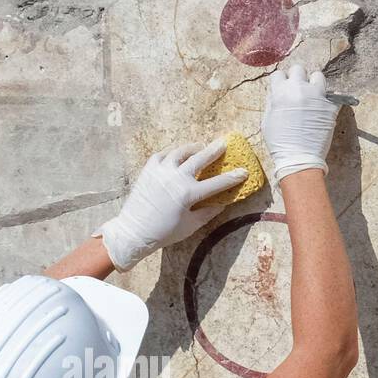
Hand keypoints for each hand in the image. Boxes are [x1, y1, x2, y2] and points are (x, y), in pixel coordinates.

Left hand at [98, 140, 246, 271]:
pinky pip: (163, 155)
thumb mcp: (190, 226)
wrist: (134, 231)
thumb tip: (221, 204)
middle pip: (200, 158)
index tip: (243, 171)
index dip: (232, 177)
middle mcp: (176, 178)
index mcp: (189, 194)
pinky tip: (176, 156)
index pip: (217, 183)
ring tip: (199, 147)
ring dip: (192, 148)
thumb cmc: (164, 233)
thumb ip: (207, 213)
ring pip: (180, 152)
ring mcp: (161, 171)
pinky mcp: (149, 169)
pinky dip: (172, 153)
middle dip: (214, 150)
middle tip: (223, 144)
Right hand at [261, 65, 338, 183]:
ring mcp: (316, 96)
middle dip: (297, 78)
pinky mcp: (330, 105)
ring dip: (314, 84)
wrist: (299, 158)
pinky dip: (327, 100)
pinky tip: (322, 109)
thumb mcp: (267, 121)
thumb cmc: (280, 143)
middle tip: (298, 90)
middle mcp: (299, 89)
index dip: (280, 81)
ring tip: (312, 96)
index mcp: (280, 92)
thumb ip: (271, 103)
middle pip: (298, 69)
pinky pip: (332, 95)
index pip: (279, 74)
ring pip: (318, 76)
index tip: (283, 87)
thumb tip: (276, 93)